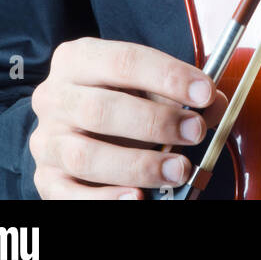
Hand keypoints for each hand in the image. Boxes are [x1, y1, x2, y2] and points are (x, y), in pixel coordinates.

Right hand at [30, 37, 226, 199]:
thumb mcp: (144, 84)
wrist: (72, 124)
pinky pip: (71, 195)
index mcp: (77, 59)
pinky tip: (138, 197)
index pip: (123, 60)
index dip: (167, 76)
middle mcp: (55, 97)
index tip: (205, 91)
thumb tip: (214, 103)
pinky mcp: (46, 178)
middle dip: (155, 122)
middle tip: (195, 132)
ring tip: (178, 170)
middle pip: (101, 109)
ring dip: (138, 165)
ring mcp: (47, 140)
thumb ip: (178, 91)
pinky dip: (106, 200)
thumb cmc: (116, 97)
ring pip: (85, 155)